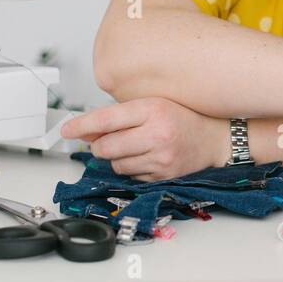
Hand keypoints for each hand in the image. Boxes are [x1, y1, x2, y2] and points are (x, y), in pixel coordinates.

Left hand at [60, 97, 228, 180]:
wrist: (216, 139)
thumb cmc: (183, 117)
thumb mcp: (152, 105)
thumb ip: (120, 116)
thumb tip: (86, 131)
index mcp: (153, 110)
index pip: (107, 120)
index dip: (81, 125)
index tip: (66, 130)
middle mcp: (157, 134)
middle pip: (106, 147)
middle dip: (100, 145)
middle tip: (108, 140)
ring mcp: (161, 158)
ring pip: (116, 164)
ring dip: (118, 158)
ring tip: (136, 146)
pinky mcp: (163, 176)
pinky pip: (131, 176)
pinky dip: (133, 168)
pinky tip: (148, 157)